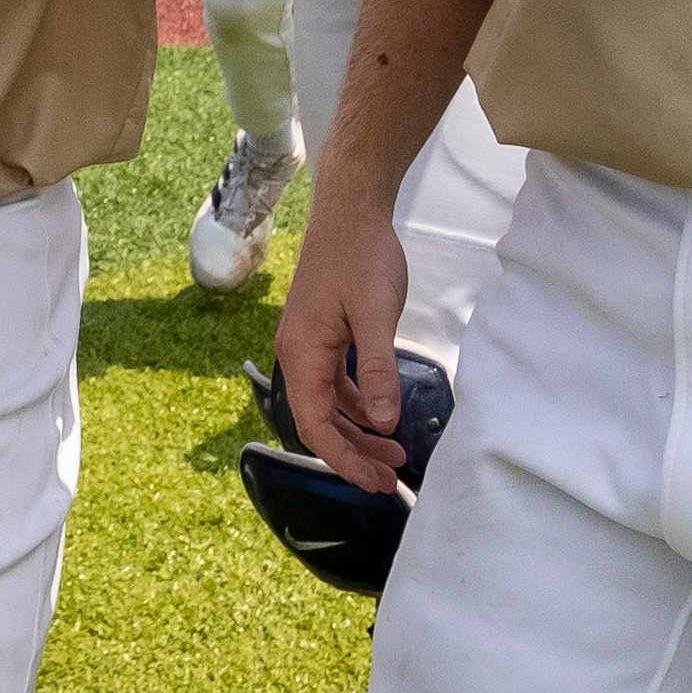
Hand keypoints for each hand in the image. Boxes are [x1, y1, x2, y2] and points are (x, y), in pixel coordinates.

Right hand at [272, 203, 412, 490]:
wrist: (350, 210)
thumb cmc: (361, 257)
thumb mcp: (377, 314)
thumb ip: (378, 369)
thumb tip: (384, 424)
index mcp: (301, 352)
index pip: (313, 424)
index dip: (342, 459)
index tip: (374, 482)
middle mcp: (297, 353)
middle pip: (318, 421)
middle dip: (352, 454)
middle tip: (390, 481)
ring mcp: (308, 345)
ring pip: (327, 405)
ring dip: (357, 433)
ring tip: (394, 456)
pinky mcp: (323, 335)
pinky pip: (334, 384)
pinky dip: (357, 406)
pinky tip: (382, 417)